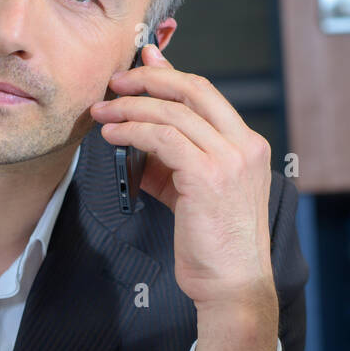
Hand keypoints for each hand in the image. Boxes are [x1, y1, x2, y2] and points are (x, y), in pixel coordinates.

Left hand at [90, 43, 278, 350]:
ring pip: (172, 113)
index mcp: (247, 146)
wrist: (232, 286)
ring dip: (130, 108)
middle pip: (192, 90)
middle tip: (115, 82)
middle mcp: (243, 145)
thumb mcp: (194, 197)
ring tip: (102, 113)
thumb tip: (138, 143)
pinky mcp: (207, 176)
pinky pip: (161, 138)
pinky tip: (113, 136)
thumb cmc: (214, 249)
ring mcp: (229, 158)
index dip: (170, 74)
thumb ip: (173, 166)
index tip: (143, 64)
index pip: (206, 94)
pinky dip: (132, 131)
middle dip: (148, 79)